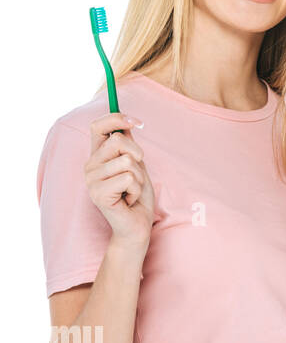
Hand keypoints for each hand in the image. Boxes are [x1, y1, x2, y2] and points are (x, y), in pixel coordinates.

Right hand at [84, 112, 154, 246]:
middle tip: (136, 175)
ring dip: (139, 177)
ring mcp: (91, 180)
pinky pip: (129, 178)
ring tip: (132, 190)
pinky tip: (129, 199)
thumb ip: (128, 145)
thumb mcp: (136, 164)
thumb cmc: (136, 194)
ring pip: (127, 161)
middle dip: (138, 156)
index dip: (117, 118)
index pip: (98, 126)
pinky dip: (137, 189)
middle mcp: (90, 165)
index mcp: (97, 156)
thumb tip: (126, 122)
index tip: (137, 122)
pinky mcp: (97, 193)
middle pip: (118, 141)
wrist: (137, 224)